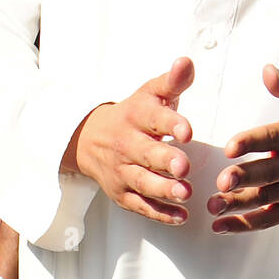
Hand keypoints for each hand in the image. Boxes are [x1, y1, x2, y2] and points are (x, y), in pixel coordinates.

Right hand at [62, 57, 194, 224]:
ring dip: (163, 190)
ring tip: (185, 193)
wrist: (90, 138)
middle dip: (164, 161)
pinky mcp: (122, 193)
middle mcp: (127, 144)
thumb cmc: (135, 114)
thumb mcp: (151, 93)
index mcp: (137, 116)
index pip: (154, 118)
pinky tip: (181, 217)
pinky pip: (140, 206)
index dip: (171, 124)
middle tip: (184, 167)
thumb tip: (187, 61)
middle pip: (145, 154)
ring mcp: (122, 171)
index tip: (187, 131)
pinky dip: (160, 214)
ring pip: (142, 183)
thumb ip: (173, 80)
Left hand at [208, 65, 278, 232]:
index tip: (230, 146)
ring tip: (213, 204)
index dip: (251, 142)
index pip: (273, 138)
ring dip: (238, 203)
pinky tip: (221, 225)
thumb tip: (267, 71)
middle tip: (221, 182)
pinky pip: (270, 219)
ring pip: (266, 198)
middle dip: (244, 178)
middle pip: (268, 172)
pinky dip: (246, 224)